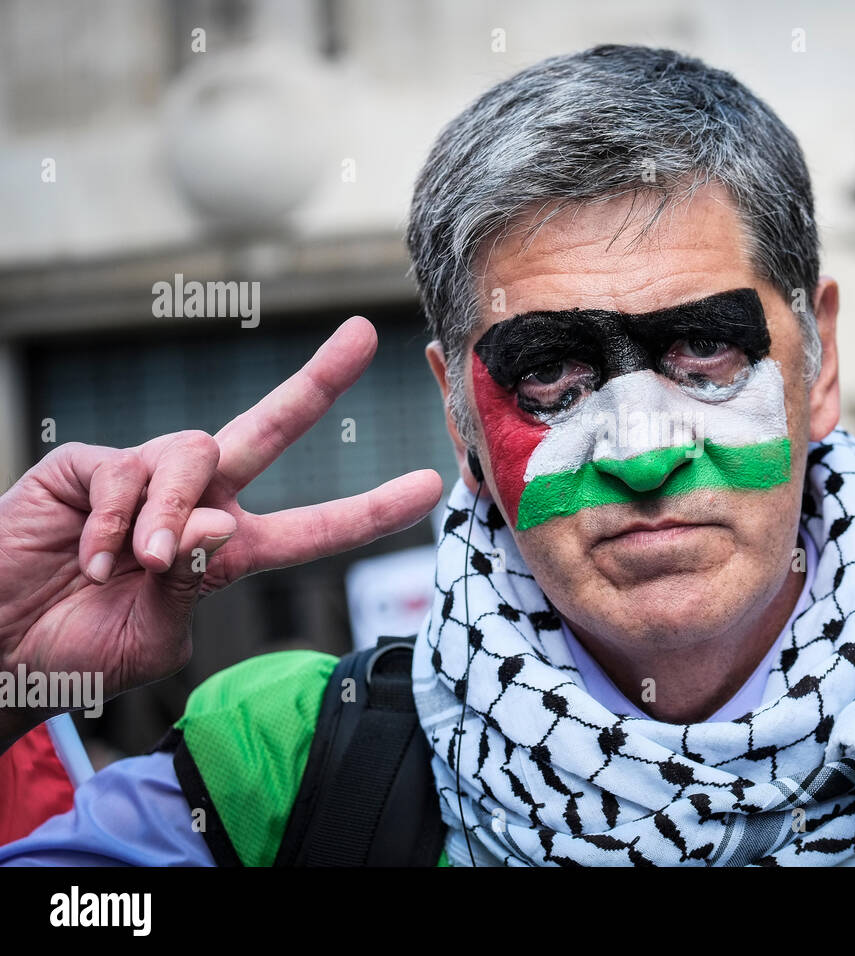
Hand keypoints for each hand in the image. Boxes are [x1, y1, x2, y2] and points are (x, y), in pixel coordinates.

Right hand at [0, 317, 442, 750]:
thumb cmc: (77, 651)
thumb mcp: (154, 638)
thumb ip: (195, 587)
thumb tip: (217, 521)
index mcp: (227, 551)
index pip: (310, 526)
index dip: (366, 509)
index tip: (428, 485)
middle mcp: (195, 503)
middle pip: (266, 430)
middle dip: (317, 383)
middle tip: (362, 334)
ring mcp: (142, 479)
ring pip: (194, 452)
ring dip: (174, 510)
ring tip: (142, 565)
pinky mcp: (87, 466)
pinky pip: (125, 470)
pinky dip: (119, 520)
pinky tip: (92, 559)